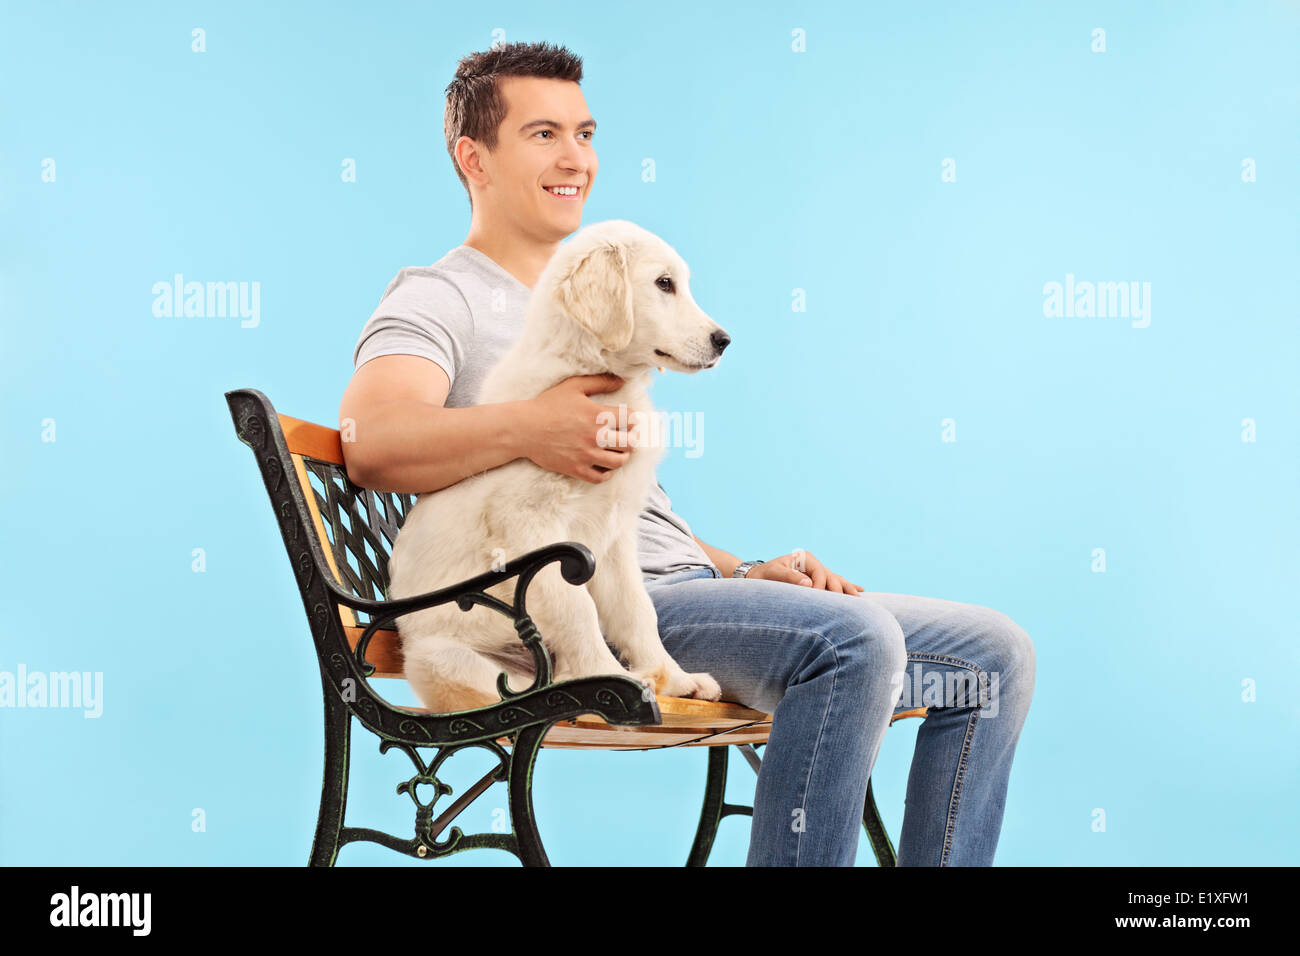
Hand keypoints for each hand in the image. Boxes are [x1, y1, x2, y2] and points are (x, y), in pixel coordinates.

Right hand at [522, 374, 631, 482]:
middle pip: (630, 443)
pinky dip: (607, 473)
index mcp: (598, 415)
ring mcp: (586, 455)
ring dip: (622, 456)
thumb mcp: (574, 386)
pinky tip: (603, 465)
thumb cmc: (548, 405)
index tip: (628, 419)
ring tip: (617, 451)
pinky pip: (601, 477)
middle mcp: (596, 437)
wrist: (523, 428)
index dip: (633, 418)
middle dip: (631, 438)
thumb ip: (600, 381)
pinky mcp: (576, 469)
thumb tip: (623, 380)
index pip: (632, 419)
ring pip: (619, 462)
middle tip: (626, 436)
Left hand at [746, 550, 864, 595]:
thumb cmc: (763, 576)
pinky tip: (860, 591)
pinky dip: (847, 587)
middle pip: (832, 577)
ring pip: (837, 581)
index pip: (820, 572)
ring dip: (848, 589)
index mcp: (805, 559)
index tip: (817, 598)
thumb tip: (808, 583)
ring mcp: (818, 574)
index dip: (821, 585)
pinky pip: (835, 585)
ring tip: (859, 598)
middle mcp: (814, 565)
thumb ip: (788, 577)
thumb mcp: (772, 574)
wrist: (758, 578)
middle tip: (845, 605)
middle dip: (839, 590)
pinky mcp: (818, 583)